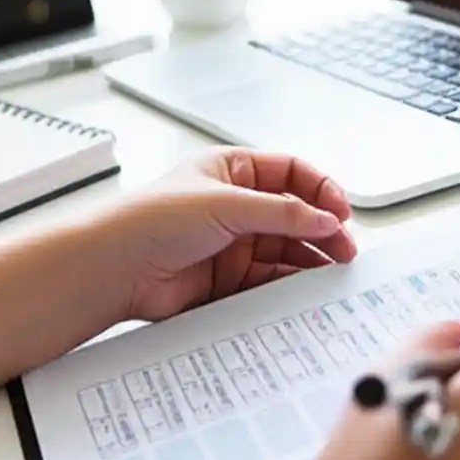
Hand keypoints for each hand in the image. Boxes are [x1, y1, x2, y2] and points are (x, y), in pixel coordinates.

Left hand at [102, 147, 356, 320]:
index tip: (342, 212)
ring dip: (309, 259)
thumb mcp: (226, 204)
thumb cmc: (153, 220)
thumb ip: (282, 213)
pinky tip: (304, 288)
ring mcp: (232, 241)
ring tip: (331, 273)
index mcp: (233, 171)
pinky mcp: (227, 277)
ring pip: (285, 248)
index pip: (291, 173)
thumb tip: (328, 220)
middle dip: (322, 230)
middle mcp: (235, 204)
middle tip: (345, 251)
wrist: (114, 268)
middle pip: (294, 214)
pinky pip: (268, 278)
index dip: (321, 190)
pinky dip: (288, 283)